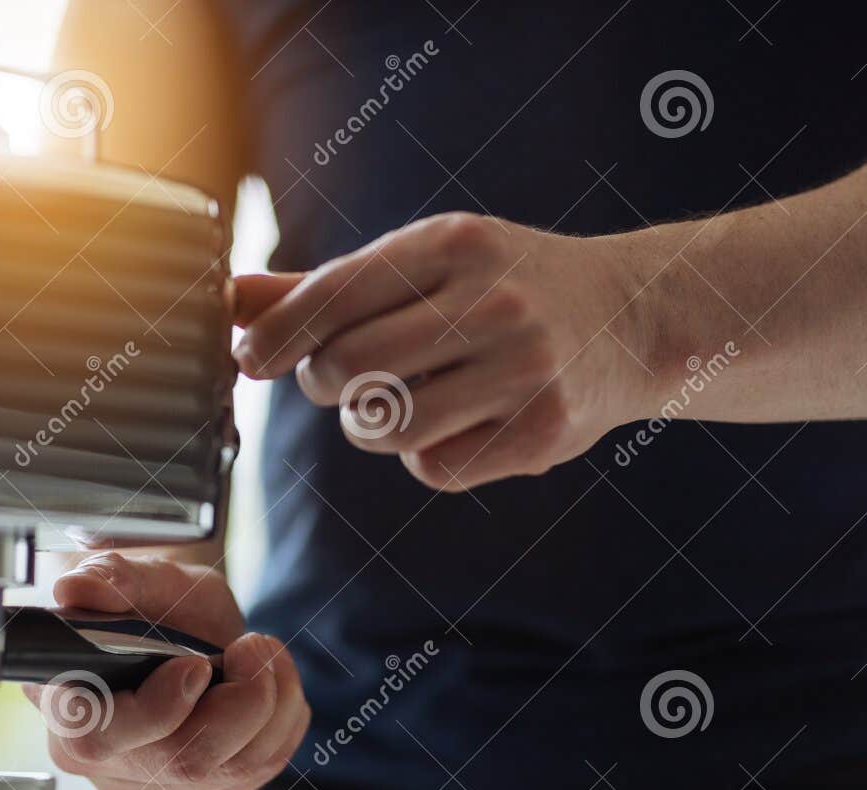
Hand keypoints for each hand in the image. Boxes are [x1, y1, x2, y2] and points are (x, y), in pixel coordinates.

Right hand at [22, 553, 309, 789]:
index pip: (98, 737)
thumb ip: (109, 577)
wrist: (181, 628)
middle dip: (242, 699)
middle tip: (253, 645)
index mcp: (68, 709)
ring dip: (273, 704)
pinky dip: (283, 722)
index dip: (157, 707)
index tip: (197, 663)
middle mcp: (104, 763)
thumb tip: (74, 588)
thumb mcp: (140, 575)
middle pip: (183, 763)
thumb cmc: (153, 604)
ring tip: (264, 653)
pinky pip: (259, 773)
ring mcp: (151, 789)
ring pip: (234, 771)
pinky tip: (272, 686)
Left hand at [231, 212, 656, 490]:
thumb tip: (233, 300)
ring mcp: (523, 369)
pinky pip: (434, 467)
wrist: (633, 316)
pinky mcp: (541, 432)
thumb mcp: (428, 260)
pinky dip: (424, 456)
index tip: (248, 358)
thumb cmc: (505, 284)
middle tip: (340, 378)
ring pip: (387, 427)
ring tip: (395, 401)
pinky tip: (454, 424)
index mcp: (454, 245)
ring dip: (369, 425)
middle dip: (325, 382)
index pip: (335, 295)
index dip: (276, 335)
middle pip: (350, 369)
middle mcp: (492, 302)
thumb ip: (329, 285)